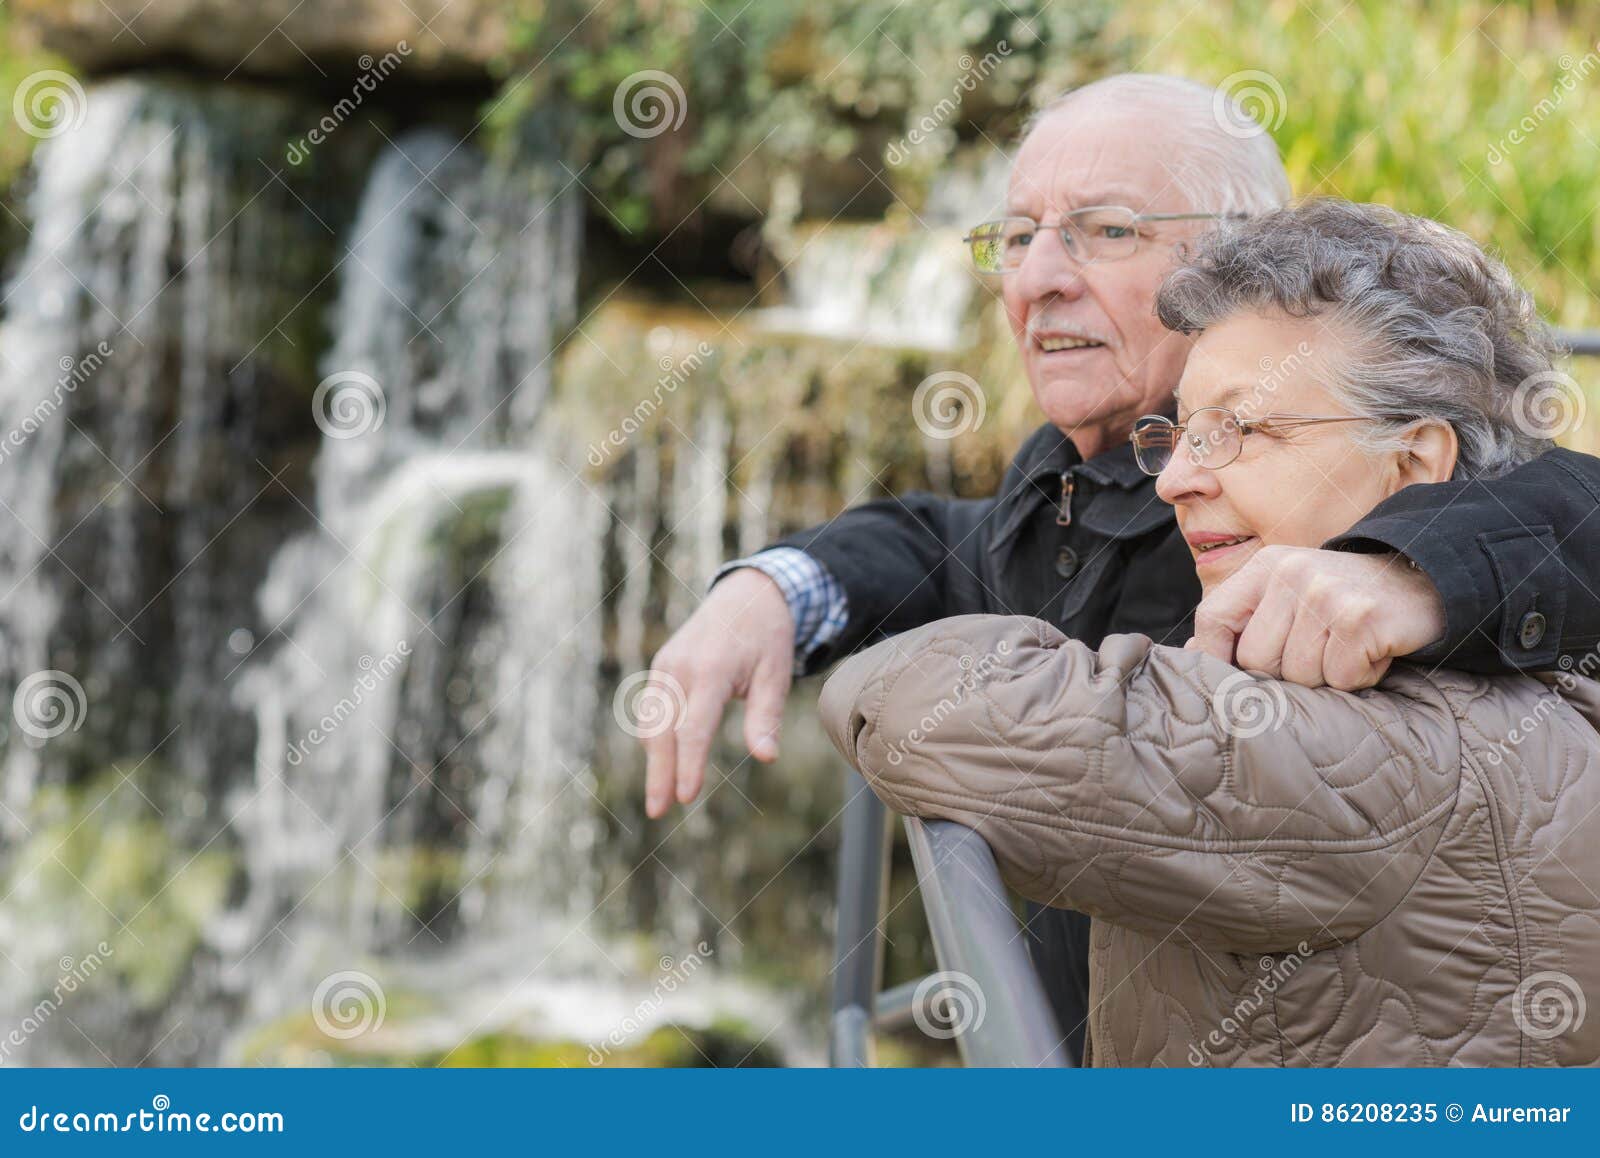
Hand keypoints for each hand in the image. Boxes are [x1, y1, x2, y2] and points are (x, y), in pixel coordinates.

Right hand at [642, 568, 795, 817]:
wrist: (746, 596)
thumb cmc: (766, 639)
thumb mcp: (775, 674)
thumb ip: (766, 717)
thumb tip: (766, 758)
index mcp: (712, 668)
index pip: (695, 726)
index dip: (690, 764)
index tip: (687, 796)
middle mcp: (681, 666)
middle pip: (663, 730)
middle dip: (660, 773)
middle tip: (658, 811)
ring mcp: (666, 666)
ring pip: (651, 722)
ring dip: (653, 761)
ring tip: (658, 798)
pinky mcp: (661, 668)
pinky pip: (651, 710)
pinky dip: (653, 740)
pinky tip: (661, 766)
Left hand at [1187, 547, 1445, 689]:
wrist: (1423, 581)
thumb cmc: (1343, 599)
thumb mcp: (1288, 595)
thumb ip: (1242, 622)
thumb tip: (1192, 656)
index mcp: (1266, 567)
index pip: (1213, 619)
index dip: (1213, 658)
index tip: (1228, 682)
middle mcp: (1292, 574)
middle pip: (1256, 660)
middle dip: (1286, 671)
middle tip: (1319, 649)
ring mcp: (1327, 594)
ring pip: (1298, 675)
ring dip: (1325, 675)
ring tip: (1346, 646)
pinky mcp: (1361, 620)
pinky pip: (1339, 678)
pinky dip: (1358, 676)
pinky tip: (1370, 651)